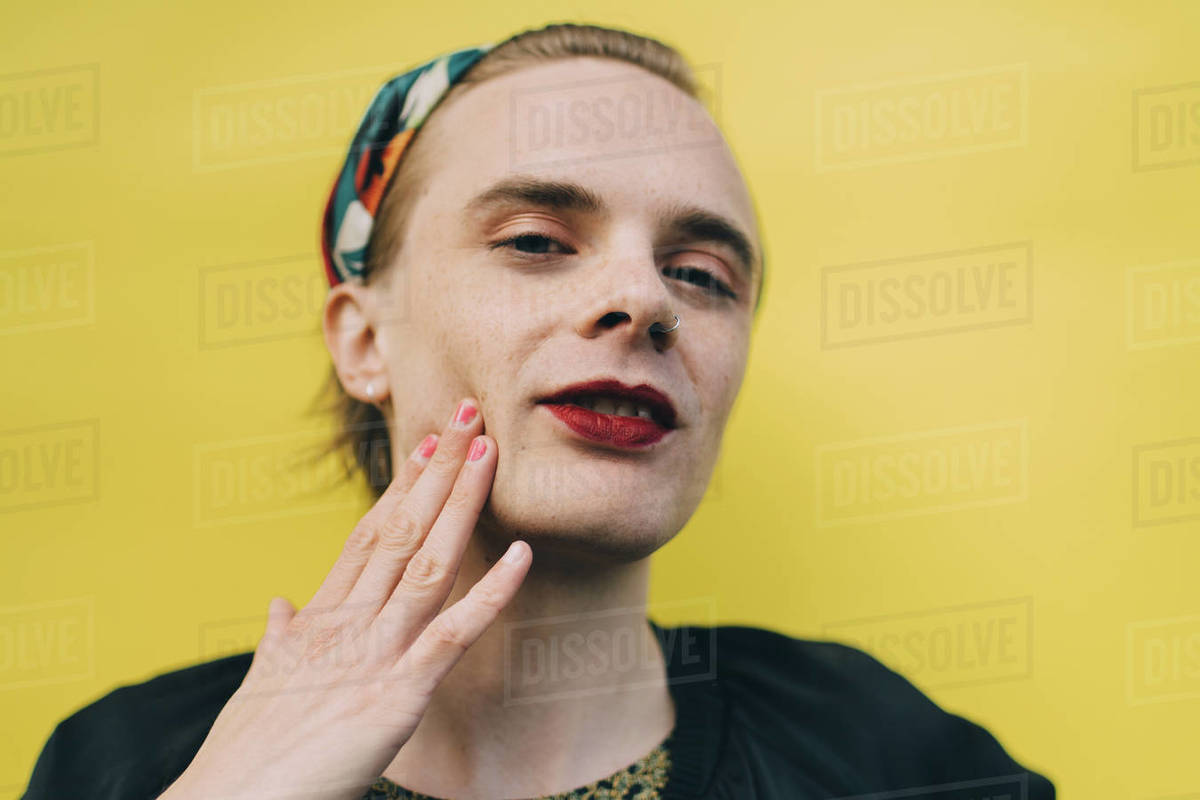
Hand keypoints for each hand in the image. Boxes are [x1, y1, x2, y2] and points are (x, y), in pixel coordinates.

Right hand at [161, 399, 529, 799]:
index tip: (428, 443)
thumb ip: (282, 637)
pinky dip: (490, 593)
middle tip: (468, 414)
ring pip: (427, 563)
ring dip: (459, 504)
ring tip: (486, 450)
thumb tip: (282, 601)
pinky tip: (523, 554)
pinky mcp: (396, 694)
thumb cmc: (248, 752)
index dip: (403, 487)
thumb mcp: (267, 681)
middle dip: (436, 471)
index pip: (370, 536)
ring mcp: (373, 652)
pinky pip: (453, 634)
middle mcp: (349, 621)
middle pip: (400, 531)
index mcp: (322, 617)